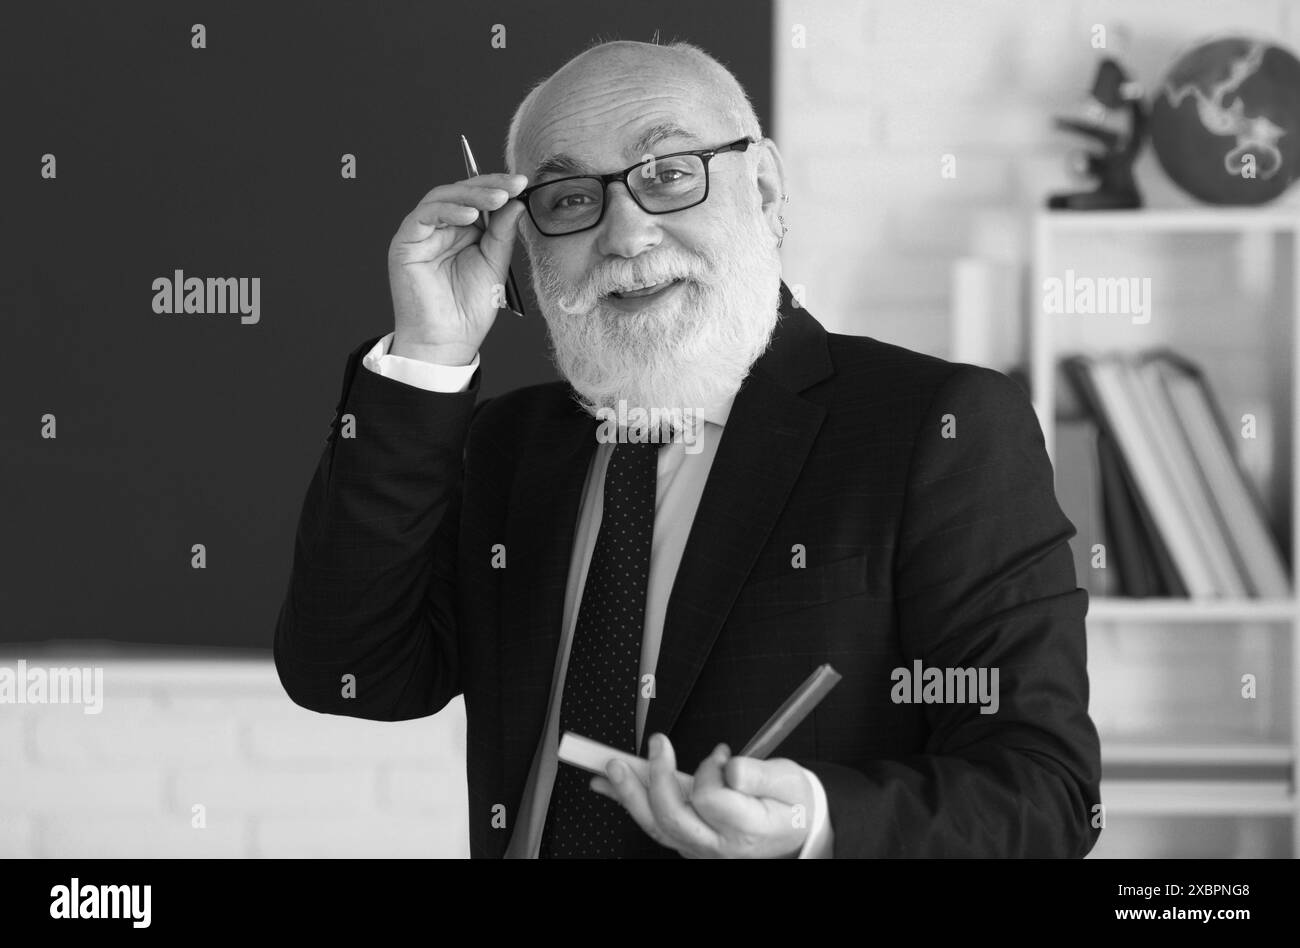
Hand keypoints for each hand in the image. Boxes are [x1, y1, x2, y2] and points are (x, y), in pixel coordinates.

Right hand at [386, 172, 528, 364]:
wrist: (447, 342)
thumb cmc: (468, 310)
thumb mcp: (495, 264)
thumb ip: (502, 233)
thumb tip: (516, 202)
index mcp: (462, 232)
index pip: (479, 198)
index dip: (499, 188)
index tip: (523, 184)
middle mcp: (441, 228)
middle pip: (461, 191)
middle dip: (489, 186)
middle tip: (513, 185)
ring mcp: (422, 233)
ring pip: (443, 196)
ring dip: (472, 194)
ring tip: (497, 199)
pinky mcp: (406, 241)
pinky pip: (425, 214)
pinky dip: (448, 210)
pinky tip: (471, 215)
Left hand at [590, 733, 813, 857]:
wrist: (796, 830)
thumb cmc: (792, 802)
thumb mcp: (788, 780)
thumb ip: (759, 774)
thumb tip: (730, 767)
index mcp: (747, 830)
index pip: (709, 799)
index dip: (709, 770)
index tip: (722, 754)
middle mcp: (719, 846)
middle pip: (673, 817)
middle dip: (656, 778)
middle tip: (656, 743)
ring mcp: (701, 849)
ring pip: (656, 826)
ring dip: (629, 794)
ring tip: (610, 768)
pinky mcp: (689, 844)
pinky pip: (655, 825)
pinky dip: (632, 803)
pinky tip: (613, 784)